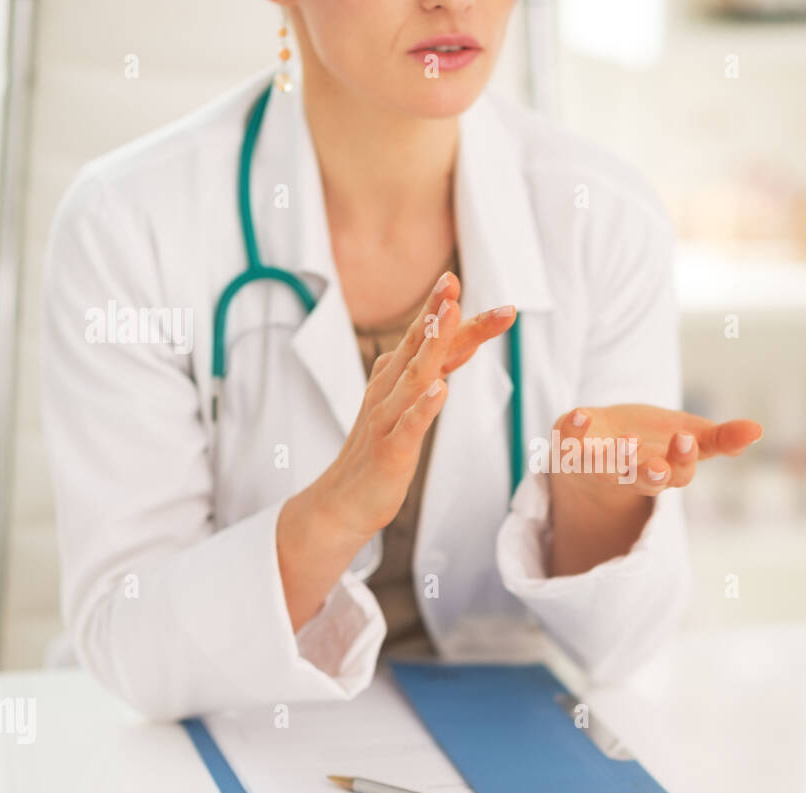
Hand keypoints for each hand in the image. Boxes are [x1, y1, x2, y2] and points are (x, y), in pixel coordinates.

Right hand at [277, 271, 514, 629]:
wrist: (342, 503)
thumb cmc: (381, 449)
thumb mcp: (411, 403)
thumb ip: (435, 370)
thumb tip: (463, 338)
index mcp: (396, 378)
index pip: (423, 338)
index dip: (440, 309)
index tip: (454, 277)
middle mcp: (389, 391)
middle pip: (419, 347)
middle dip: (440, 314)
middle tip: (454, 281)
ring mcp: (387, 420)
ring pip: (414, 378)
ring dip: (433, 345)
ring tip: (449, 315)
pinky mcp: (390, 452)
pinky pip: (409, 427)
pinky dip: (425, 408)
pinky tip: (442, 390)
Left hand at [545, 403, 761, 575]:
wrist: (595, 451)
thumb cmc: (651, 443)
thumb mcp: (691, 437)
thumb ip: (722, 438)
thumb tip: (758, 429)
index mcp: (663, 470)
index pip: (678, 473)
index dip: (682, 460)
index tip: (686, 441)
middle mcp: (630, 473)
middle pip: (643, 480)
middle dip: (650, 474)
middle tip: (657, 467)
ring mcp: (598, 464)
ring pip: (604, 467)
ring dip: (611, 459)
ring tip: (620, 444)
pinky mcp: (571, 449)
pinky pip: (568, 441)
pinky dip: (572, 430)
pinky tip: (580, 414)